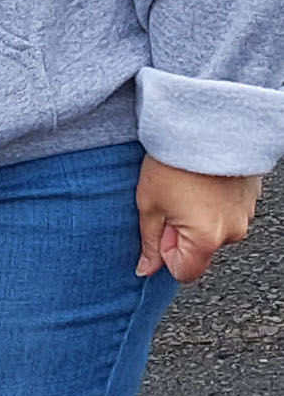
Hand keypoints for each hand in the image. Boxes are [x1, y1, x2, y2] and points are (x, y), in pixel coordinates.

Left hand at [136, 154, 261, 282]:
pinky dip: (212, 202)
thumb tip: (145, 269)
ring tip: (186, 185)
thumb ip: (149, 242)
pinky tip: (201, 180)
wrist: (198, 123)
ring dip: (197, 216)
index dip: (166, 251)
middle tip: (171, 199)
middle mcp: (232, 232)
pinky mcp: (250, 197)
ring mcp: (245, 214)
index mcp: (206, 239)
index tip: (161, 225)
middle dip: (182, 232)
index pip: (185, 272)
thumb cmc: (172, 161)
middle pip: (200, 249)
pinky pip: (227, 212)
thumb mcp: (148, 203)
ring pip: (214, 229)